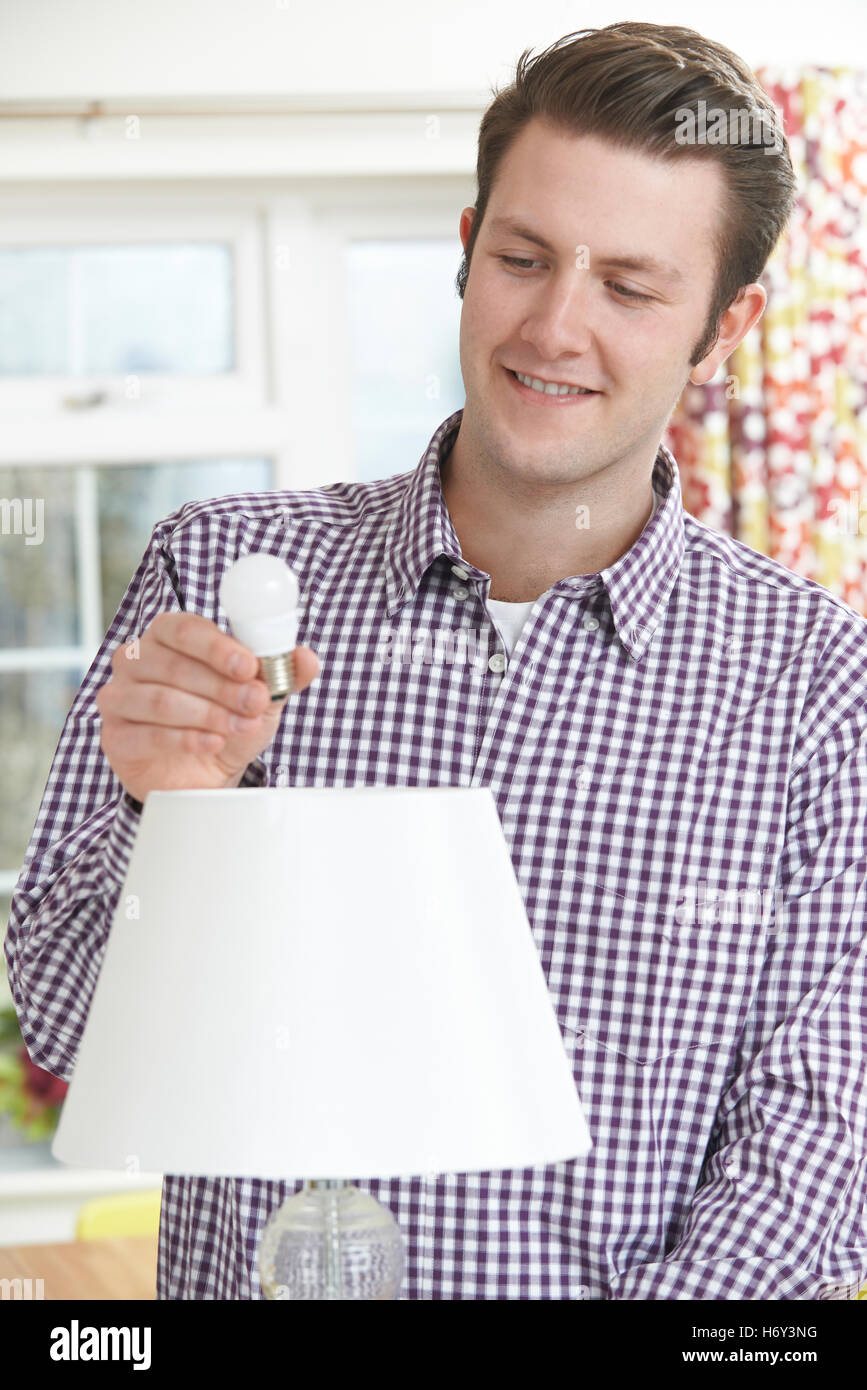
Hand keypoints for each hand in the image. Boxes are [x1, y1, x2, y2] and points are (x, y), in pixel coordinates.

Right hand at [95, 611, 319, 801]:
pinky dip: (186, 739)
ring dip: (209, 714)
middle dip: (222, 686)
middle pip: (173, 666)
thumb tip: (307, 658)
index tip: (249, 665)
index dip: (217, 647)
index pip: (184, 628)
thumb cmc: (226, 721)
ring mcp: (119, 698)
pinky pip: (147, 734)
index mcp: (167, 636)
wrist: (203, 776)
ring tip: (243, 725)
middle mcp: (135, 660)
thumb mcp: (262, 696)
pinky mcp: (116, 737)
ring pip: (160, 700)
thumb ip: (282, 674)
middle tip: (257, 700)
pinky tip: (214, 742)